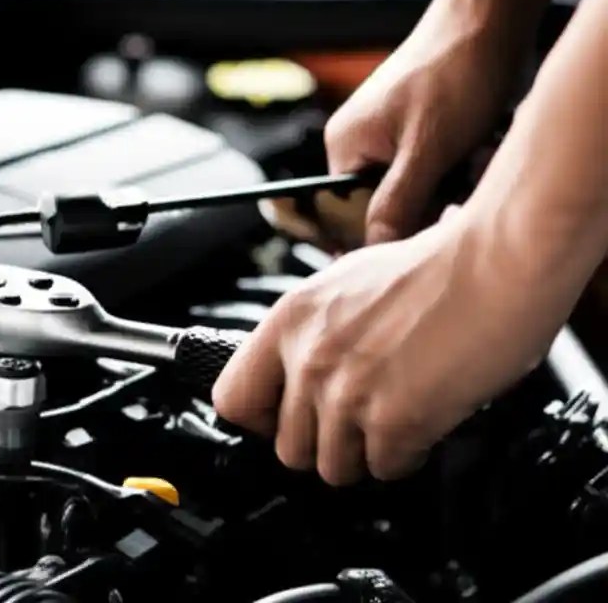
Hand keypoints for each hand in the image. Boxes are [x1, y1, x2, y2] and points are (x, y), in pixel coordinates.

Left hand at [211, 213, 560, 485]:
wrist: (498, 261)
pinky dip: (405, 457)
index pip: (231, 398)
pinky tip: (422, 425)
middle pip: (287, 449)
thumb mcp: (346, 282)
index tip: (286, 418)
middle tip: (356, 427)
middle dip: (324, 445)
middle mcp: (308, 357)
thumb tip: (298, 367)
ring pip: (332, 469)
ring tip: (392, 423)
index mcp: (290, 320)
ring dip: (364, 456)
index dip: (261, 418)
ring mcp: (347, 392)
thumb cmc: (438, 265)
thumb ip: (314, 329)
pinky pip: (384, 469)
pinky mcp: (394, 419)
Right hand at [324, 10, 512, 244]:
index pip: (354, 213)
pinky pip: (435, 165)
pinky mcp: (420, 126)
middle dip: (432, 198)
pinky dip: (460, 163)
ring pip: (419, 185)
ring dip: (452, 180)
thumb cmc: (453, 75)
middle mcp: (359, 141)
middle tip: (463, 179)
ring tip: (476, 154)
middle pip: (390, 201)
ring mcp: (390, 132)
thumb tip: (374, 248)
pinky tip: (480, 144)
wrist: (487, 18)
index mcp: (344, 146)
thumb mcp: (426, 151)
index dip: (390, 228)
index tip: (427, 231)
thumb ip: (397, 203)